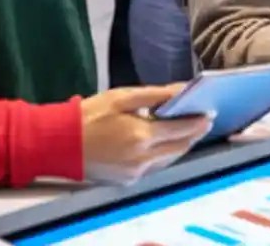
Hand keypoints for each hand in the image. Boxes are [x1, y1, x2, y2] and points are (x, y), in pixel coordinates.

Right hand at [80, 85, 212, 184]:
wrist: (58, 143)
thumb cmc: (89, 115)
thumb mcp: (122, 97)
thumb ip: (155, 94)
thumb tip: (182, 89)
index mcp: (141, 136)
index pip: (181, 130)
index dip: (199, 122)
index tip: (211, 113)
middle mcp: (141, 159)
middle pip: (180, 148)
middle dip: (194, 134)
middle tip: (204, 121)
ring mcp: (135, 173)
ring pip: (169, 160)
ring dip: (180, 145)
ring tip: (188, 130)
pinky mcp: (127, 181)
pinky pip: (154, 167)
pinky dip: (163, 154)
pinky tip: (165, 143)